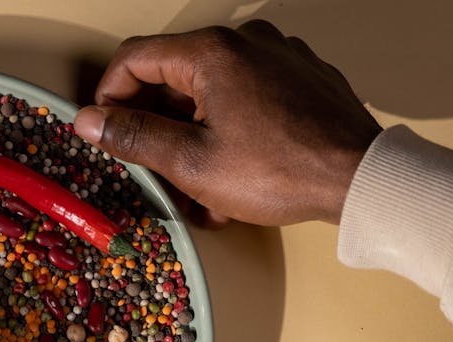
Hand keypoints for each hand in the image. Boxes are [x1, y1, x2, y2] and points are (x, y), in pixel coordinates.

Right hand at [73, 20, 382, 226]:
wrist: (361, 180)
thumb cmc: (281, 171)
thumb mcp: (191, 162)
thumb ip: (135, 136)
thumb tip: (91, 121)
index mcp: (212, 52)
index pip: (134, 58)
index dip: (109, 97)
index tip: (106, 132)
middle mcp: (246, 41)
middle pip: (174, 77)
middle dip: (157, 128)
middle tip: (152, 171)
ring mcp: (279, 57)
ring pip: (211, 93)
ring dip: (193, 138)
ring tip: (197, 189)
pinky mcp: (302, 78)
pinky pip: (247, 98)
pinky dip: (229, 131)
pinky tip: (233, 174)